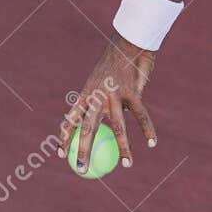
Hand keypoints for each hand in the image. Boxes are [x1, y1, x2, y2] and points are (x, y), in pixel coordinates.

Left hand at [60, 35, 156, 172]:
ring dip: (123, 148)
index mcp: (86, 95)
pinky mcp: (132, 92)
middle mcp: (97, 96)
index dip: (63, 137)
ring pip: (118, 127)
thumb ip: (102, 101)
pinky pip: (141, 116)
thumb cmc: (113, 65)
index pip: (70, 119)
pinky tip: (151, 143)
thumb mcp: (101, 82)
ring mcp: (114, 94)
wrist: (126, 42)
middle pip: (87, 128)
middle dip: (82, 150)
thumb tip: (106, 122)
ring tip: (127, 165)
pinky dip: (147, 130)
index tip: (60, 154)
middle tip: (81, 169)